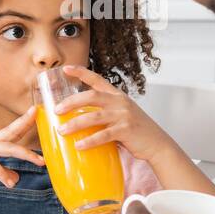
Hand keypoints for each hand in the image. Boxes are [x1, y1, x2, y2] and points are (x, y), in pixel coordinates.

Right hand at [0, 106, 44, 187]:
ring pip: (6, 147)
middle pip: (11, 132)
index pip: (11, 130)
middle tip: (40, 116)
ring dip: (24, 154)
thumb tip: (16, 178)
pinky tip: (10, 182)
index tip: (37, 112)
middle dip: (26, 124)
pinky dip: (1, 173)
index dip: (24, 121)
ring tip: (40, 162)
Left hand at [55, 66, 174, 161]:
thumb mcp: (121, 115)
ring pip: (94, 116)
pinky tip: (78, 146)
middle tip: (56, 110)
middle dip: (71, 102)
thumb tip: (76, 121)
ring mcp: (124, 115)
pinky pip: (103, 135)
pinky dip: (89, 141)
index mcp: (117, 96)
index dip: (81, 72)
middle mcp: (120, 102)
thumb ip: (103, 114)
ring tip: (62, 131)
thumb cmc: (135, 132)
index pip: (97, 79)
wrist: (158, 144)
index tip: (66, 68)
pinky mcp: (126, 130)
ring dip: (75, 123)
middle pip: (91, 96)